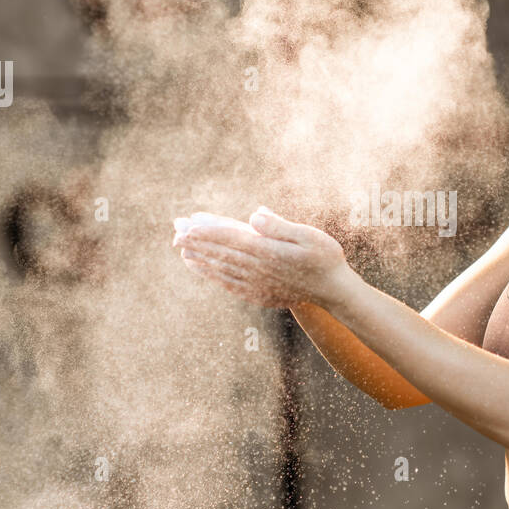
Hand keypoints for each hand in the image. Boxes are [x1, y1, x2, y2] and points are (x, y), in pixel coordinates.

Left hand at [170, 206, 351, 308]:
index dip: (208, 231)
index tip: (188, 225)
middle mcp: (257, 269)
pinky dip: (211, 275)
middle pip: (221, 252)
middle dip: (197, 242)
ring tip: (181, 249)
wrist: (333, 291)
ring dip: (199, 257)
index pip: (231, 238)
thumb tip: (254, 215)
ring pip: (221, 268)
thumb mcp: (309, 236)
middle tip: (175, 232)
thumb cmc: (325, 258)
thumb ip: (280, 227)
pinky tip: (200, 269)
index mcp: (268, 252)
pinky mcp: (257, 293)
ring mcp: (256, 283)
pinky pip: (228, 283)